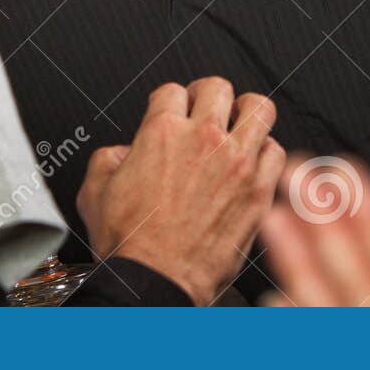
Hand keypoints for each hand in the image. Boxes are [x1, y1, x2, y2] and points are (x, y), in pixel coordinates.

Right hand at [77, 77, 283, 304]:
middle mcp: (203, 140)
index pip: (173, 90)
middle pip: (219, 87)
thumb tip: (122, 153)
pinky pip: (276, 152)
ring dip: (247, 114)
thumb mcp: (94, 191)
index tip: (172, 112)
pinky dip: (266, 154)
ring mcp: (236, 163)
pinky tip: (254, 163)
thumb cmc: (129, 244)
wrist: (155, 281)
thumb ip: (108, 159)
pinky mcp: (258, 190)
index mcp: (162, 132)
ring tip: (239, 125)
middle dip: (209, 96)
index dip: (170, 100)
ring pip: (259, 109)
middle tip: (206, 110)